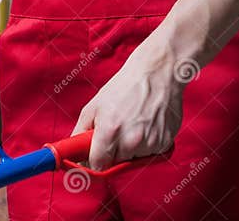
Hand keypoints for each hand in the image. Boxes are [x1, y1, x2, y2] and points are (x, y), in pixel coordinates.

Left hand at [72, 37, 185, 170]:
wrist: (157, 72)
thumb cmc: (124, 86)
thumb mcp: (95, 104)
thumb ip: (81, 130)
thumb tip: (73, 150)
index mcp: (110, 130)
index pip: (98, 165)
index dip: (94, 161)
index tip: (94, 155)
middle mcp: (131, 140)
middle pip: (116, 164)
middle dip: (113, 153)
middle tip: (116, 131)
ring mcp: (150, 143)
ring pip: (134, 160)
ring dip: (131, 149)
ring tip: (133, 122)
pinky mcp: (165, 143)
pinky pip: (150, 154)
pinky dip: (147, 144)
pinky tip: (146, 123)